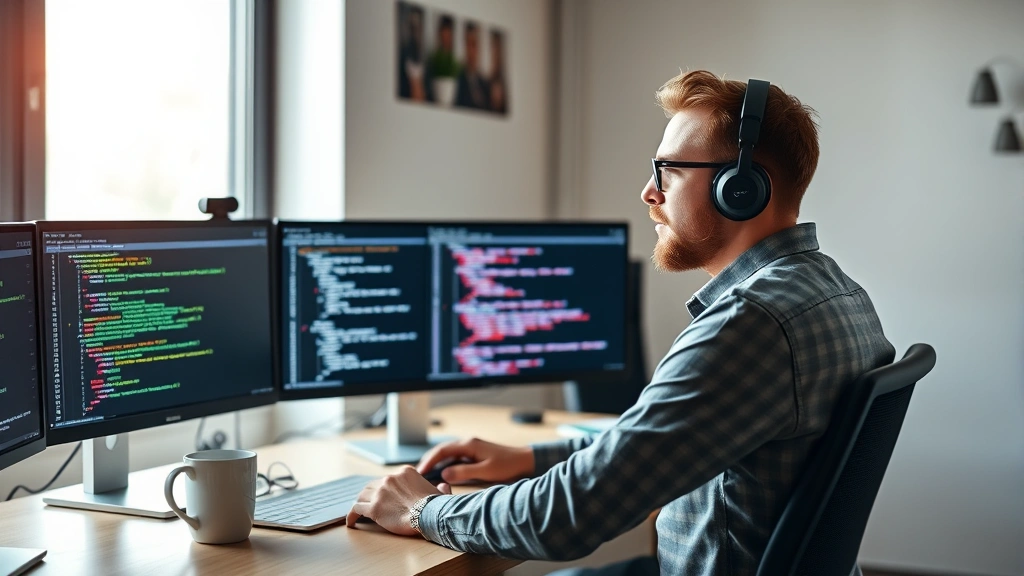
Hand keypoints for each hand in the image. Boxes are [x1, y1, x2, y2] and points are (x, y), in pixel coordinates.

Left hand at [345, 466, 451, 535]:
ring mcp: (380, 492)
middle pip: (372, 485)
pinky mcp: (374, 508)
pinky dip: (352, 515)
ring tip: (357, 512)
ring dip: (360, 503)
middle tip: (368, 504)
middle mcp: (390, 478)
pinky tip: (351, 522)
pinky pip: (356, 509)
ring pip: (362, 496)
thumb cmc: (436, 506)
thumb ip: (440, 488)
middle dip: (370, 495)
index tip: (383, 497)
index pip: (387, 479)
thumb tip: (444, 486)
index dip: (383, 489)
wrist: (429, 514)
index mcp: (404, 472)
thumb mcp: (439, 492)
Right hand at [417, 437, 533, 484]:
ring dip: (436, 463)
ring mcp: (471, 448)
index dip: (429, 461)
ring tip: (425, 475)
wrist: (524, 461)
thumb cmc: (508, 466)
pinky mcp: (474, 454)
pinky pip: (454, 458)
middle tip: (417, 474)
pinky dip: (445, 465)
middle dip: (428, 461)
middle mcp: (468, 443)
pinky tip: (441, 474)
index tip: (419, 472)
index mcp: (469, 444)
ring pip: (447, 454)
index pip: (442, 450)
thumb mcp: (485, 471)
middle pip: (441, 450)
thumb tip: (444, 474)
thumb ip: (464, 472)